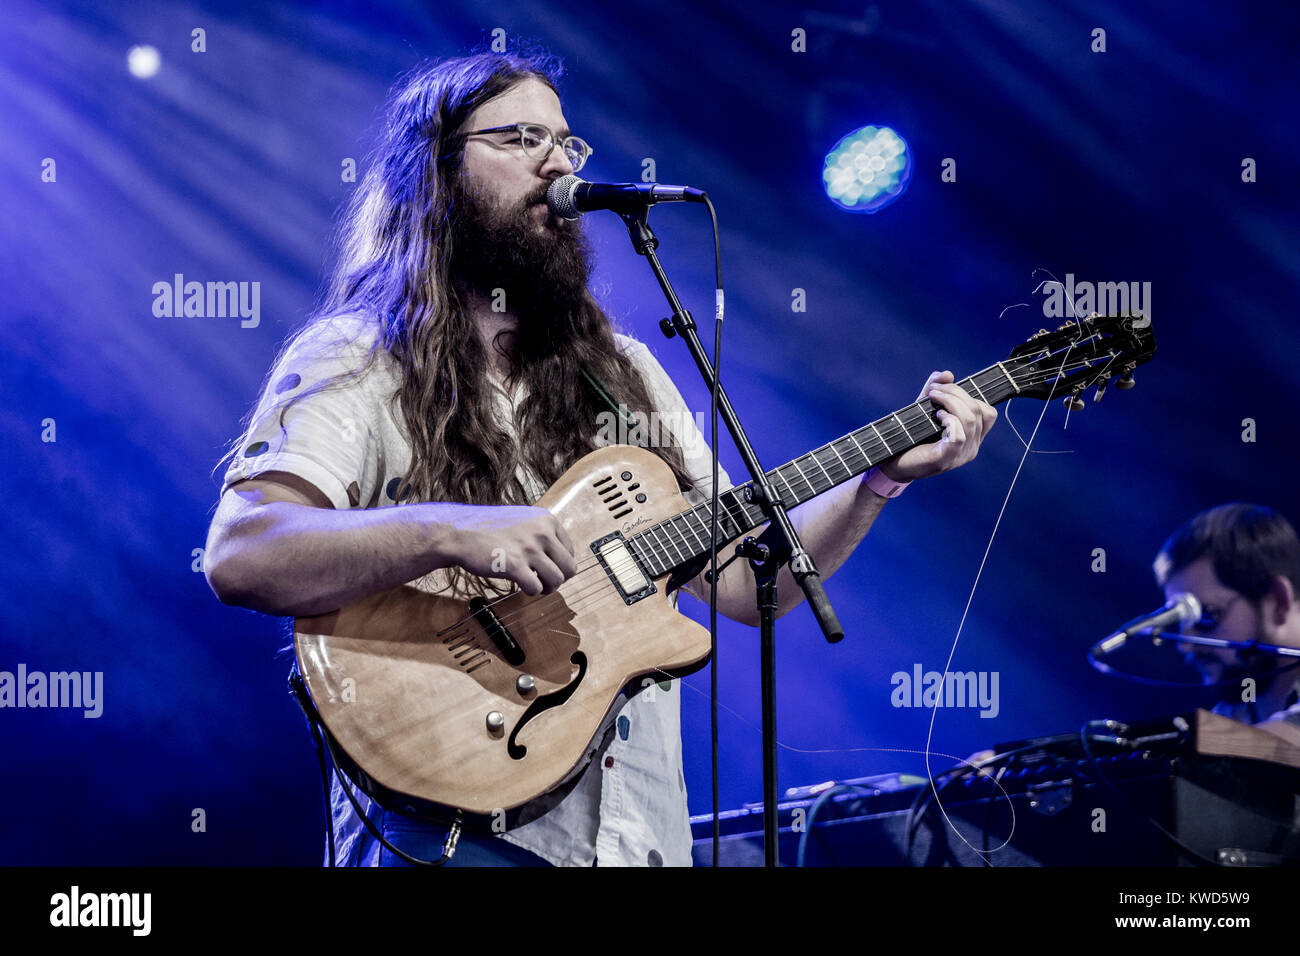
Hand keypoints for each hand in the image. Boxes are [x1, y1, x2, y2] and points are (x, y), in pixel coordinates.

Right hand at [445, 505, 576, 595]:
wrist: (461, 535)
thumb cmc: (490, 530)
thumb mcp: (523, 520)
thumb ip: (543, 533)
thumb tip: (562, 557)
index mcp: (547, 520)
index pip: (570, 552)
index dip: (560, 566)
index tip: (546, 569)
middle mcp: (542, 532)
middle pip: (569, 568)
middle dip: (558, 580)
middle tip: (543, 582)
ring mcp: (529, 548)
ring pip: (557, 580)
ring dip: (546, 588)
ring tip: (534, 585)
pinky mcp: (515, 565)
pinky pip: (536, 588)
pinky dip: (531, 592)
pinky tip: (520, 586)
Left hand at [876, 371, 996, 482]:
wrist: (892, 462)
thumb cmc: (910, 437)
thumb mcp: (924, 408)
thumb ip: (936, 390)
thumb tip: (947, 374)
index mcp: (972, 437)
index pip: (987, 413)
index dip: (968, 395)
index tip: (944, 388)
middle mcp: (971, 447)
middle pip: (978, 410)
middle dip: (956, 392)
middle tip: (934, 391)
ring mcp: (960, 455)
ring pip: (969, 420)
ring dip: (950, 401)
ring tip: (932, 398)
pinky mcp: (946, 459)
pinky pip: (959, 435)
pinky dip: (949, 420)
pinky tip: (937, 417)